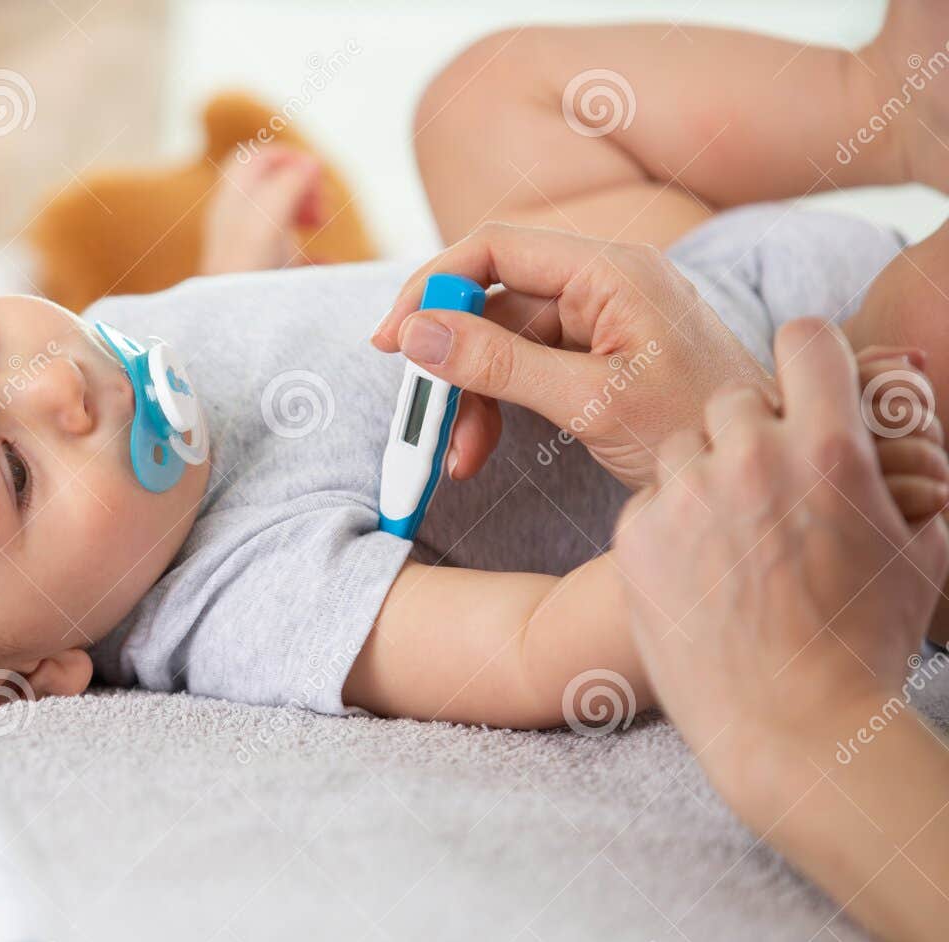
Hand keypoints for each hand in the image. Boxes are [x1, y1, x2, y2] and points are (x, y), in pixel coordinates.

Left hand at [200, 146, 323, 275]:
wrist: (237, 332)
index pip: (255, 158)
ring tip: (323, 226)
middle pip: (270, 183)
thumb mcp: (267, 220)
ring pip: (281, 217)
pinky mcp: (260, 278)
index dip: (288, 157)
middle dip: (302, 186)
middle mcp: (234, 223)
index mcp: (232, 202)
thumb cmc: (248, 275)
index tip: (316, 174)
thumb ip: (288, 185)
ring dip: (307, 215)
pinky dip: (311, 253)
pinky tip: (326, 265)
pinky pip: (290, 256)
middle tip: (319, 204)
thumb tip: (309, 162)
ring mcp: (246, 251)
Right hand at [370, 222, 772, 487]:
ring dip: (469, 399)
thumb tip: (415, 334)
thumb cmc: (700, 431)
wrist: (766, 475)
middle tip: (417, 412)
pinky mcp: (597, 360)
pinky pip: (524, 371)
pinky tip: (479, 452)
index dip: (432, 287)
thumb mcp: (590, 401)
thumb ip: (499, 365)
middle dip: (449, 361)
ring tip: (460, 458)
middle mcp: (603, 284)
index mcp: (611, 271)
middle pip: (492, 302)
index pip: (495, 249)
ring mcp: (600, 322)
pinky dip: (494, 410)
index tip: (390, 339)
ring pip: (500, 344)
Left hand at [613, 320, 948, 803]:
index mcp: (831, 448)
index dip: (808, 360)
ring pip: (683, 448)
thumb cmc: (866, 642)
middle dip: (752, 432)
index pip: (805, 339)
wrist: (790, 726)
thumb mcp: (920, 550)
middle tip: (769, 486)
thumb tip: (911, 421)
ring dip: (706, 476)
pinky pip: (650, 499)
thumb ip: (913, 473)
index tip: (806, 389)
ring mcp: (686, 496)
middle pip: (733, 397)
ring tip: (734, 538)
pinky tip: (698, 570)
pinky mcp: (635, 534)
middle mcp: (752, 459)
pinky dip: (669, 523)